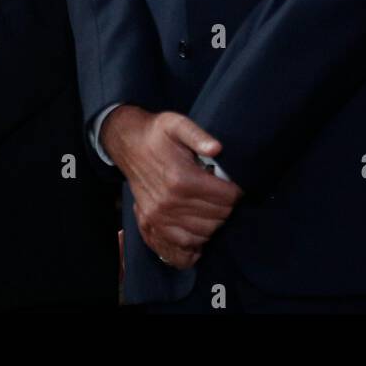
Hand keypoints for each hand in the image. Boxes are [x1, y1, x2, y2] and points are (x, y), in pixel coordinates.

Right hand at [102, 106, 241, 269]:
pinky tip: (202, 224)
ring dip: (216, 221)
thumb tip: (217, 148)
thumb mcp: (177, 124)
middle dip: (228, 206)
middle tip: (225, 195)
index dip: (236, 192)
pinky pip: (183, 242)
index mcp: (182, 178)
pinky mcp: (152, 222)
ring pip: (205, 232)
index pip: (225, 197)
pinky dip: (198, 238)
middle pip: (218, 216)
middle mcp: (171, 201)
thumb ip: (198, 135)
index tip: (235, 186)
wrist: (128, 145)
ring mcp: (160, 215)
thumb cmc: (157, 134)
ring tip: (214, 206)